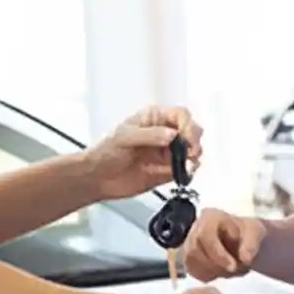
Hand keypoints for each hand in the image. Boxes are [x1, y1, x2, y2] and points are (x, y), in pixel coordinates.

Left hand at [87, 105, 203, 199]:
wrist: (97, 178)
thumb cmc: (105, 151)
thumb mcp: (125, 137)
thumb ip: (150, 135)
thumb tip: (171, 134)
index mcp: (154, 118)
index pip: (180, 115)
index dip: (187, 124)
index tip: (187, 137)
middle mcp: (164, 133)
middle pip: (191, 130)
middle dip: (195, 140)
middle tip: (191, 150)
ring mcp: (167, 152)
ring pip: (192, 150)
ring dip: (194, 156)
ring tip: (188, 163)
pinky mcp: (167, 170)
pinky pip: (185, 169)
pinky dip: (189, 171)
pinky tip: (184, 172)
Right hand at [183, 209, 266, 280]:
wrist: (243, 240)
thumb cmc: (247, 233)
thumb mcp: (256, 232)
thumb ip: (251, 244)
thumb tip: (245, 258)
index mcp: (210, 217)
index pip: (204, 235)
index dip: (217, 253)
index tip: (233, 267)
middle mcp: (194, 228)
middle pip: (195, 251)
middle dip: (216, 265)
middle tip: (235, 270)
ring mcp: (188, 244)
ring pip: (192, 263)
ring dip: (214, 272)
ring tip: (232, 270)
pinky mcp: (188, 259)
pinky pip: (194, 272)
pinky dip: (209, 276)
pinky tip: (223, 271)